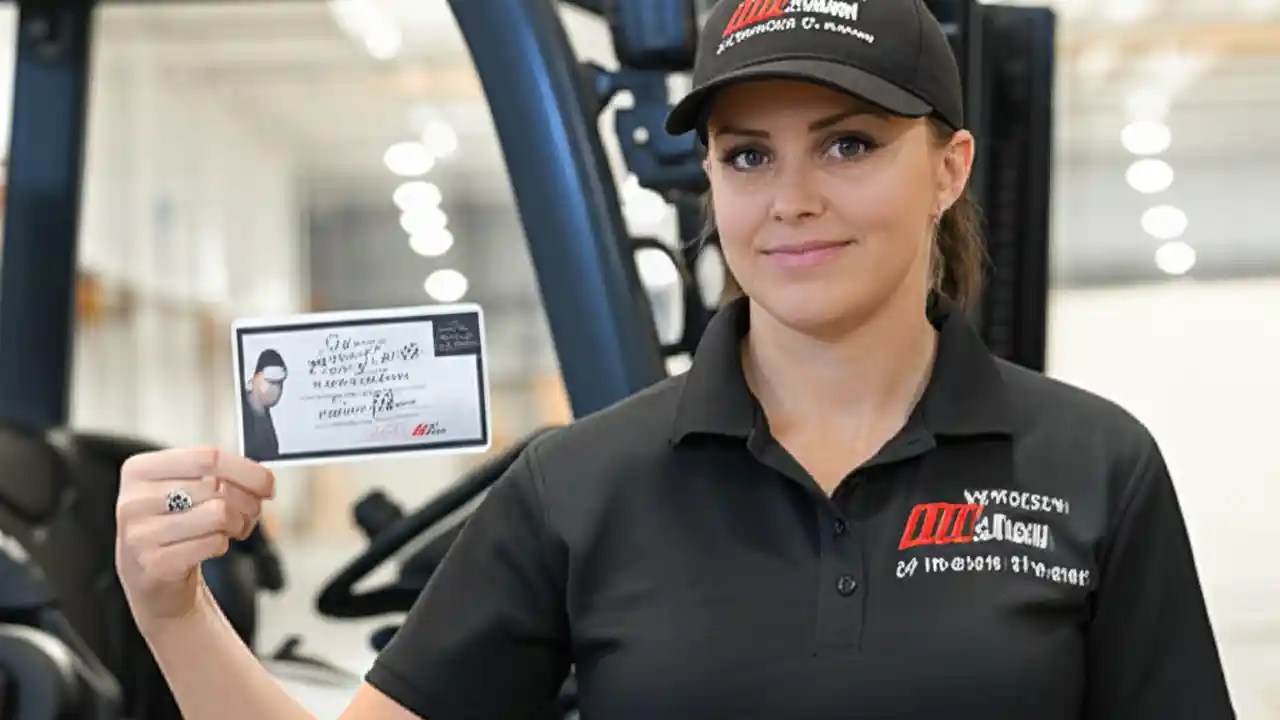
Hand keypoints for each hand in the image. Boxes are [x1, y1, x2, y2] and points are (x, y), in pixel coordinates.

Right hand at [115, 446, 275, 633]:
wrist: (151, 577)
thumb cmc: (176, 524)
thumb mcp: (187, 489)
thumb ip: (219, 474)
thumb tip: (263, 479)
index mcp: (140, 469)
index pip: (207, 457)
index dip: (247, 470)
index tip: (267, 484)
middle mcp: (133, 500)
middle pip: (218, 487)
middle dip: (247, 502)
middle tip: (248, 513)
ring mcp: (140, 534)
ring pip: (219, 514)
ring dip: (237, 524)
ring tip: (230, 530)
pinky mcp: (155, 564)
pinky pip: (213, 543)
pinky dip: (222, 545)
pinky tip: (212, 547)